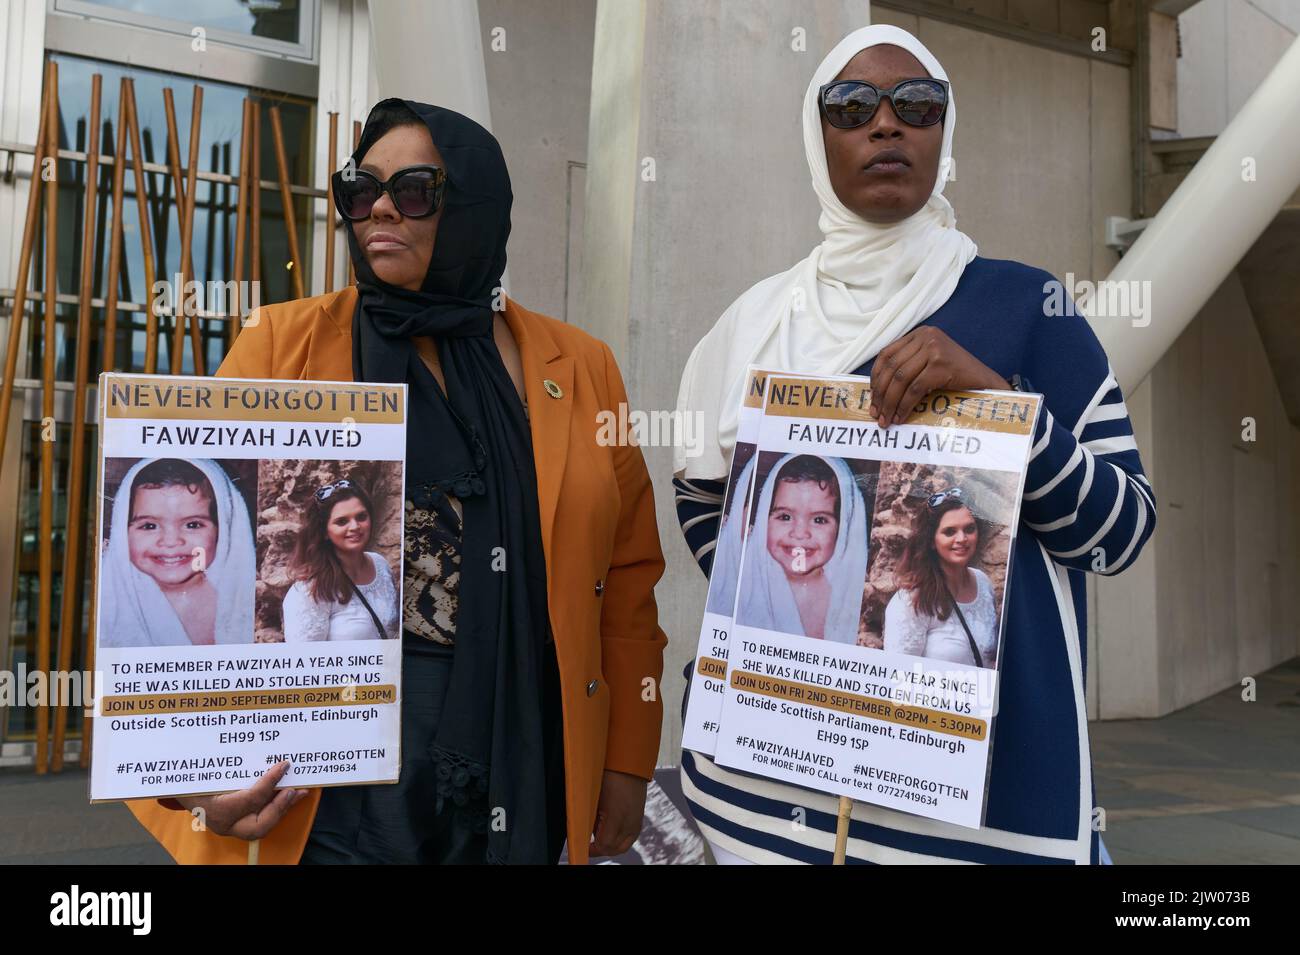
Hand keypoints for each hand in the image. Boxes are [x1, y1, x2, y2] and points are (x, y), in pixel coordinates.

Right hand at [176, 760, 308, 839]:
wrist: (179, 787)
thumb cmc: (193, 775)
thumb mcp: (209, 767)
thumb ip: (232, 764)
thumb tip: (260, 751)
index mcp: (216, 808)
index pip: (251, 799)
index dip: (270, 782)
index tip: (283, 765)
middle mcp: (224, 823)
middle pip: (259, 826)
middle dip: (280, 808)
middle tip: (294, 790)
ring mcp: (230, 826)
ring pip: (262, 826)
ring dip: (283, 808)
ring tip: (301, 792)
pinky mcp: (237, 823)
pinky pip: (260, 820)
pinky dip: (276, 808)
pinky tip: (290, 795)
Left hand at [589, 769, 647, 857]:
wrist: (627, 764)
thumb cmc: (609, 778)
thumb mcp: (595, 799)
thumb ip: (591, 819)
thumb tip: (585, 833)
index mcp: (616, 818)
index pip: (604, 845)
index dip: (592, 849)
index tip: (582, 847)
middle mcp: (629, 823)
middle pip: (614, 849)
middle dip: (601, 850)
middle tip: (589, 847)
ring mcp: (636, 822)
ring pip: (623, 845)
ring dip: (610, 845)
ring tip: (598, 837)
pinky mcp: (639, 819)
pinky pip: (629, 837)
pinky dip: (619, 839)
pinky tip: (610, 831)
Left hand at [869, 327, 1008, 426]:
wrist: (986, 382)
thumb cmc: (956, 376)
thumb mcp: (930, 362)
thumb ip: (909, 365)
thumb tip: (877, 390)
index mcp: (920, 334)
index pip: (887, 354)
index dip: (876, 377)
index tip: (872, 397)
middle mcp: (926, 337)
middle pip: (892, 367)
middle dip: (881, 394)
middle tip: (876, 413)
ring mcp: (934, 349)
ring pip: (901, 379)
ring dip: (890, 403)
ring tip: (886, 419)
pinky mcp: (941, 365)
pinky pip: (914, 389)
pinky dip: (904, 405)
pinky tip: (901, 417)